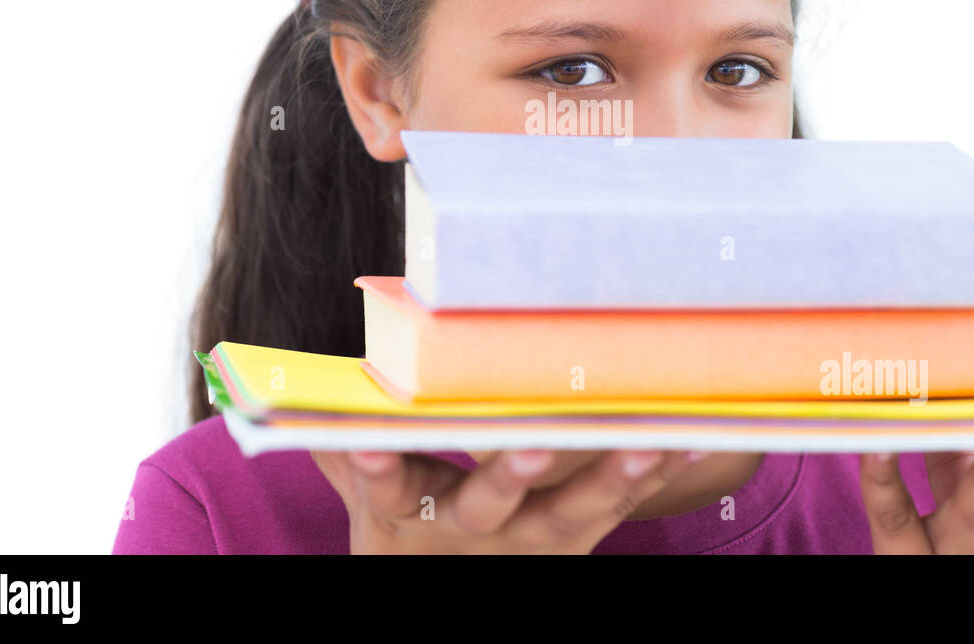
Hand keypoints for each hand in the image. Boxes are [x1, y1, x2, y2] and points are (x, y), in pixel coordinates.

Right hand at [310, 448, 705, 553]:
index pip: (385, 490)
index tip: (371, 443)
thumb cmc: (407, 522)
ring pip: (571, 513)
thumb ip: (342, 440)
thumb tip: (285, 385)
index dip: (377, 468)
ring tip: (646, 440)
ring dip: (610, 476)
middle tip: (534, 444)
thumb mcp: (368, 492)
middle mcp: (469, 534)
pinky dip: (654, 474)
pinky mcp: (577, 542)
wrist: (446, 588)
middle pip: (489, 506)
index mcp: (405, 514)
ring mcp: (530, 544)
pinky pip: (618, 507)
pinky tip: (689, 440)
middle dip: (510, 475)